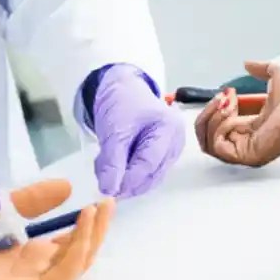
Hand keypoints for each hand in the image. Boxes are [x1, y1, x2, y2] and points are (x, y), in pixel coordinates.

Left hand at [0, 179, 114, 279]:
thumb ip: (29, 203)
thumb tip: (65, 186)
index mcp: (29, 266)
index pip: (71, 251)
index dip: (90, 228)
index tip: (99, 201)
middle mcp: (31, 279)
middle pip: (79, 260)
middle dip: (99, 232)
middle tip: (109, 201)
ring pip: (76, 269)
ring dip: (93, 238)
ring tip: (99, 208)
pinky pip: (61, 278)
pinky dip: (76, 251)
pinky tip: (80, 225)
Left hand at [91, 65, 185, 197]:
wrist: (123, 90)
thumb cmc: (122, 103)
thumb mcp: (113, 130)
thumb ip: (111, 161)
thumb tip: (109, 190)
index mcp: (169, 127)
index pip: (149, 163)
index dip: (128, 180)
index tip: (108, 189)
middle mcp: (176, 140)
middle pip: (153, 173)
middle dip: (127, 182)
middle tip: (102, 180)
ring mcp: (172, 149)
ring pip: (150, 177)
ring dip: (127, 179)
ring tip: (106, 166)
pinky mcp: (164, 155)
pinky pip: (148, 173)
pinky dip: (130, 173)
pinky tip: (116, 163)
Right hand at [195, 60, 279, 166]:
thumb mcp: (276, 76)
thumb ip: (262, 69)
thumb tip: (248, 64)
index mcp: (250, 129)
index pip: (219, 127)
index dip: (216, 109)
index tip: (227, 93)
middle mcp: (245, 142)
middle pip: (207, 137)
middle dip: (208, 114)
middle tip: (222, 99)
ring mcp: (244, 151)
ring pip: (208, 143)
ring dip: (211, 119)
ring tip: (226, 105)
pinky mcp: (245, 155)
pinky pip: (217, 146)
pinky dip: (219, 127)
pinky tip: (231, 115)